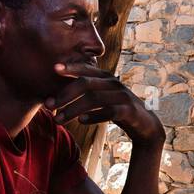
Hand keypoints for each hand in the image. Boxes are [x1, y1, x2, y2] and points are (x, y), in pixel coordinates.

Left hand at [46, 61, 163, 146]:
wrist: (146, 126)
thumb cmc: (119, 111)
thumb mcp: (103, 99)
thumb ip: (86, 93)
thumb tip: (56, 97)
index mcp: (107, 78)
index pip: (87, 70)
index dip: (71, 67)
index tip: (54, 69)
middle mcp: (114, 84)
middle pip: (86, 84)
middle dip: (65, 94)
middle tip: (48, 105)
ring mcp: (123, 96)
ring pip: (94, 99)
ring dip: (73, 109)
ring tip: (58, 119)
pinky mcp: (129, 111)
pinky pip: (109, 112)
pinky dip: (94, 116)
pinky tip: (81, 121)